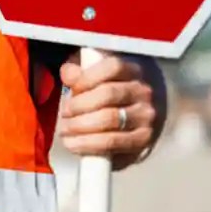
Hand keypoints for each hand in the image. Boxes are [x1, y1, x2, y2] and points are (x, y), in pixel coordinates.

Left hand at [56, 51, 157, 169]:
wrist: (141, 118)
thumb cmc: (113, 93)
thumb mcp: (97, 75)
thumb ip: (80, 71)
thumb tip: (68, 75)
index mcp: (134, 70)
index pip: (113, 67)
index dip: (88, 77)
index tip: (72, 87)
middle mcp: (143, 92)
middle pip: (108, 94)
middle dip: (79, 104)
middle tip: (65, 112)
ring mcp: (145, 117)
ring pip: (109, 119)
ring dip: (80, 125)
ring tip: (65, 129)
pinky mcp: (142, 140)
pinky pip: (111, 143)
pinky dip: (87, 144)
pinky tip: (72, 143)